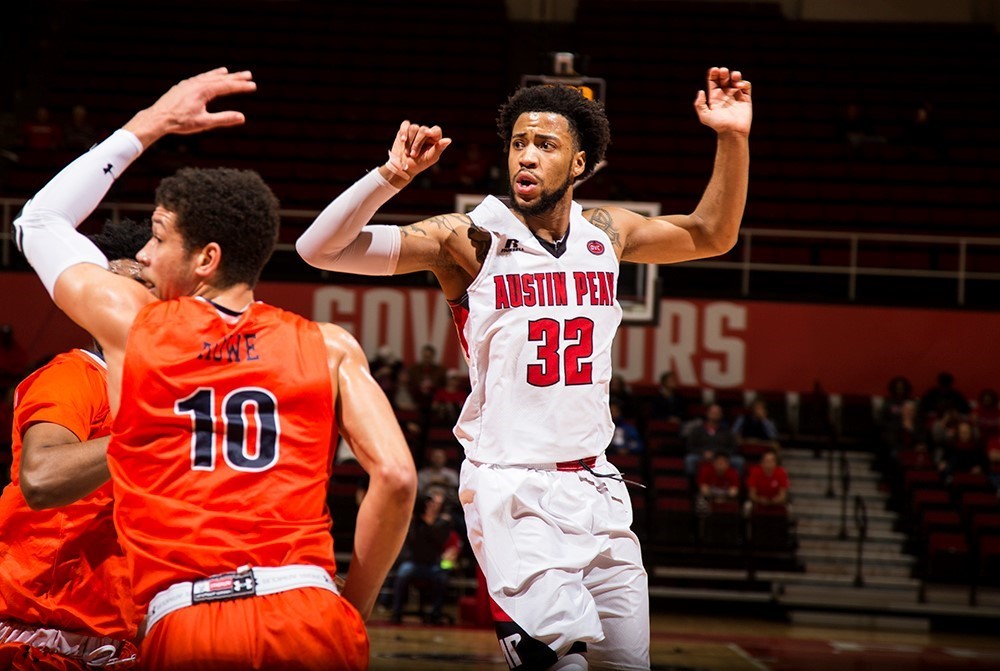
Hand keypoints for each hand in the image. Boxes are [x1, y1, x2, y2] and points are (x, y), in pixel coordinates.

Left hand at [124, 68, 256, 147]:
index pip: (227, 86)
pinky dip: (207, 77)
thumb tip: (242, 117)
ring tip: (228, 72)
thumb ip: (223, 118)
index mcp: (203, 90)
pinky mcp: (182, 87)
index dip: (241, 86)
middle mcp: (196, 83)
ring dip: (220, 75)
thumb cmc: (180, 122)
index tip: (253, 85)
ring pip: (208, 77)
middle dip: (235, 77)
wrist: (157, 118)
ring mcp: (188, 84)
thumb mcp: (204, 122)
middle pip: (220, 78)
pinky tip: (208, 78)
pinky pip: (198, 78)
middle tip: (248, 74)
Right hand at [384, 120, 451, 182]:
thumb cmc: (419, 164)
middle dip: (417, 143)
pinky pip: (405, 125)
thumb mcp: (430, 158)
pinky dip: (404, 132)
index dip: (433, 131)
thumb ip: (439, 149)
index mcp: (435, 139)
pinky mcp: (404, 130)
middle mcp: (425, 133)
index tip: (428, 134)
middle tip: (413, 155)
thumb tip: (449, 140)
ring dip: (409, 142)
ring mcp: (415, 131)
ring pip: (413, 128)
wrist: (403, 167)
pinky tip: (402, 140)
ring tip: (407, 153)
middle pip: (423, 130)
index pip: (436, 130)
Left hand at [694, 67, 751, 135]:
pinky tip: (739, 86)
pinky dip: (744, 83)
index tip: (715, 70)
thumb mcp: (705, 116)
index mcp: (715, 97)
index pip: (713, 81)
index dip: (714, 74)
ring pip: (735, 80)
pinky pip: (746, 86)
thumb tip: (701, 91)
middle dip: (723, 73)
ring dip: (735, 75)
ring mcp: (736, 95)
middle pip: (724, 78)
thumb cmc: (718, 125)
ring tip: (734, 75)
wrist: (732, 132)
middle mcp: (725, 95)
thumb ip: (700, 104)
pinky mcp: (746, 98)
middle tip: (723, 71)